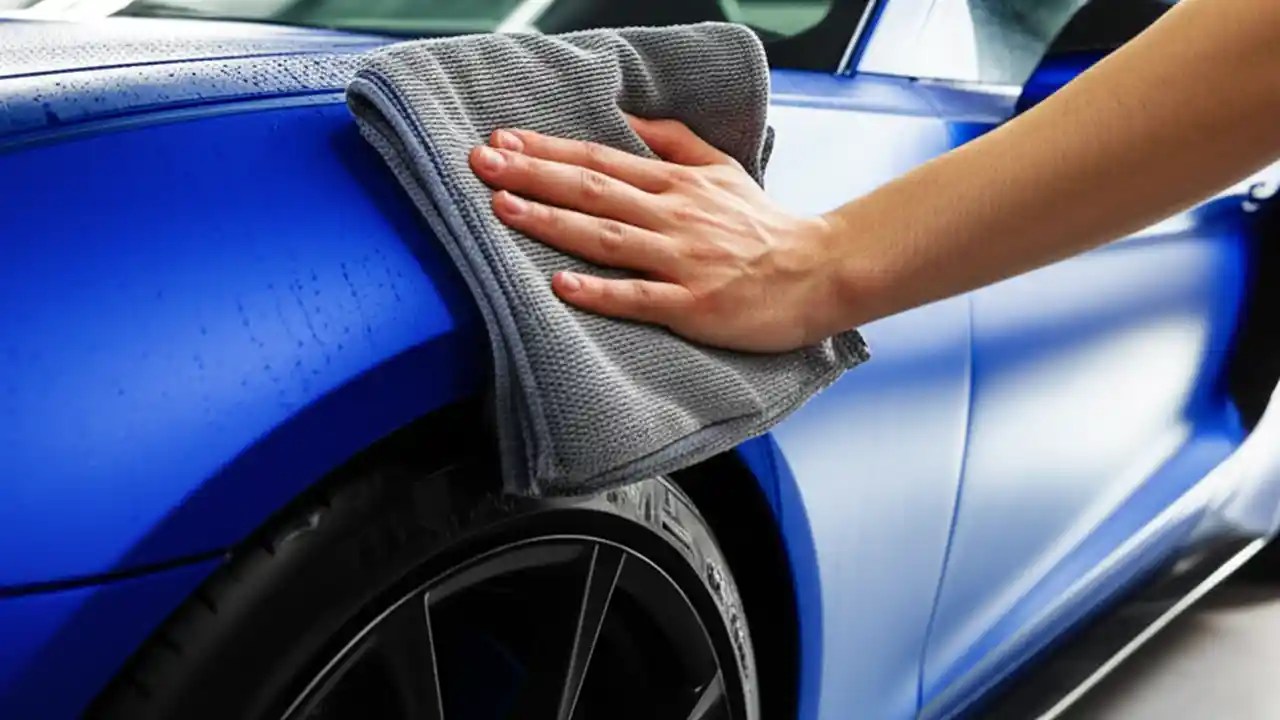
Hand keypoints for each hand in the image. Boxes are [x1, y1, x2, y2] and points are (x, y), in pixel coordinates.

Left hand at [468, 115, 841, 352]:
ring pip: (606, 237)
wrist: (819, 271)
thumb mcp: (722, 169)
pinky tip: (561, 284)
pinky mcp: (694, 305)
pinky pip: (640, 297)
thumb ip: (674, 142)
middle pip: (592, 191)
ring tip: (504, 209)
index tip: (502, 140)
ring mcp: (683, 261)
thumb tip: (627, 118)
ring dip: (552, 223)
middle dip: (533, 175)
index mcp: (676, 184)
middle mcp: (673, 216)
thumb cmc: (765, 226)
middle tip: (482, 164)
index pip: (600, 160)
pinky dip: (600, 291)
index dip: (548, 150)